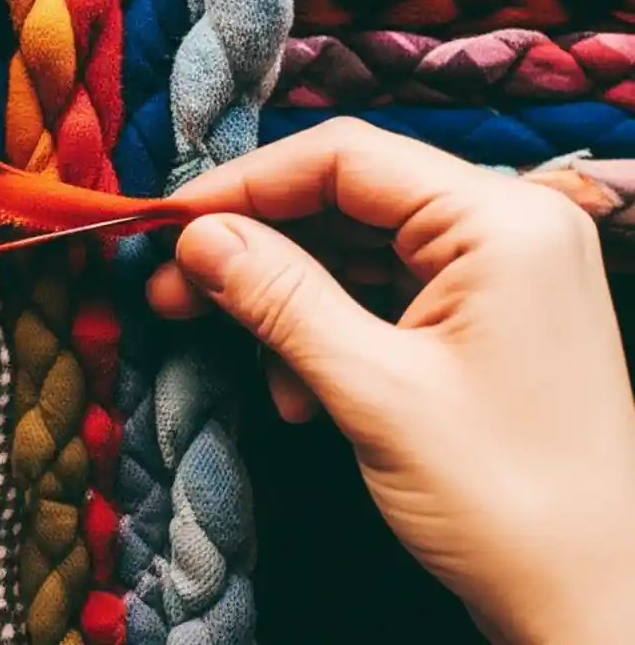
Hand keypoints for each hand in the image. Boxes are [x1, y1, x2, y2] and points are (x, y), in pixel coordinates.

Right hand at [149, 119, 634, 642]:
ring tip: (231, 349)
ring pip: (357, 254)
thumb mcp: (373, 391)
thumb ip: (281, 299)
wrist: (593, 602)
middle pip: (348, 202)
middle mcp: (508, 229)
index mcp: (501, 221)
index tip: (168, 223)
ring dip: (286, 302)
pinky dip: (328, 335)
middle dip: (258, 248)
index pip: (347, 159)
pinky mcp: (483, 325)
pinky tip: (297, 395)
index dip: (246, 184)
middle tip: (174, 289)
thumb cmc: (505, 499)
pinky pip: (383, 300)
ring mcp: (499, 278)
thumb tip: (198, 236)